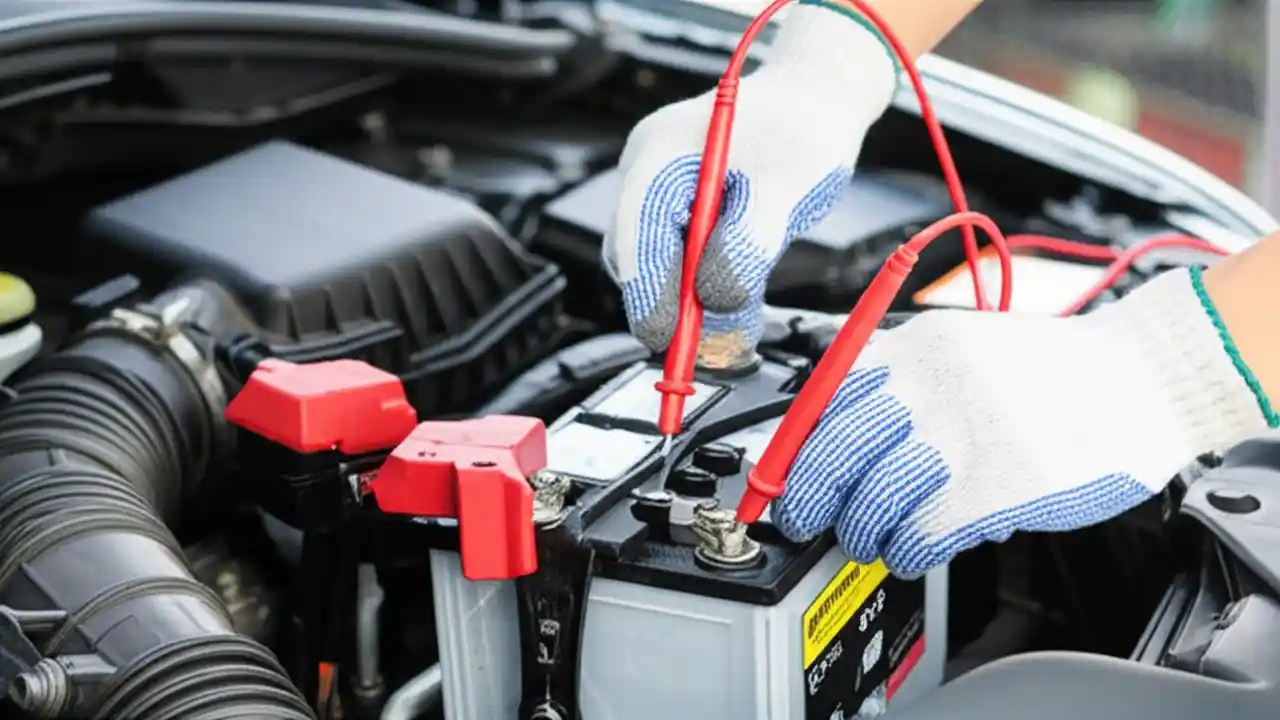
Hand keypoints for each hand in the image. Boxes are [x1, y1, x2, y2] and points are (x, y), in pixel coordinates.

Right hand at [603, 2, 896, 351]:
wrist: (816, 102)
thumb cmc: (805, 127)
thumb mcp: (790, 184)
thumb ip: (751, 239)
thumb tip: (716, 296)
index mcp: (663, 150)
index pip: (636, 226)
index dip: (645, 285)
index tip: (663, 334)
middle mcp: (649, 171)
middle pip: (635, 252)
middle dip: (667, 302)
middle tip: (706, 346)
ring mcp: (661, 193)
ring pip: (657, 264)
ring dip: (691, 303)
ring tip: (736, 330)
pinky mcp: (680, 214)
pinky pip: (679, 262)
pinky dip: (706, 291)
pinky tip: (739, 312)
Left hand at [772, 267, 1273, 576]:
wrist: (1141, 377)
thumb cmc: (1051, 370)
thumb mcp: (960, 344)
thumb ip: (898, 375)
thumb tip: (826, 426)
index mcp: (915, 347)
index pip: (823, 399)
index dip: (792, 448)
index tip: (779, 474)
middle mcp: (931, 387)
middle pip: (831, 452)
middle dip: (805, 497)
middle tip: (803, 517)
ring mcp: (963, 439)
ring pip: (869, 502)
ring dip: (860, 532)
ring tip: (871, 538)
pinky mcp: (995, 489)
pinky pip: (920, 535)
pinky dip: (906, 552)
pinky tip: (914, 549)